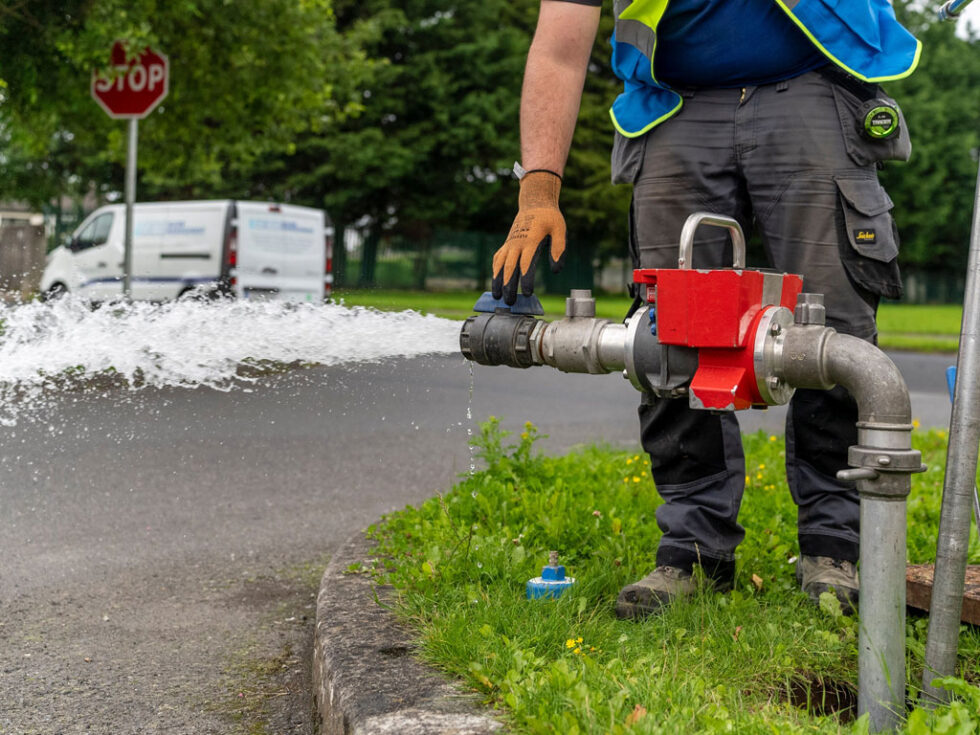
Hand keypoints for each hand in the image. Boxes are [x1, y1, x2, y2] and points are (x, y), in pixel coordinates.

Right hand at [491, 170, 565, 304]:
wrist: (534, 202)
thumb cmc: (549, 217)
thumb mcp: (559, 229)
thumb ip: (559, 248)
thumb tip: (556, 270)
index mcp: (530, 240)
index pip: (526, 264)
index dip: (526, 279)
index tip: (528, 293)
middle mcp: (517, 243)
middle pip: (510, 267)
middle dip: (508, 286)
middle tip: (509, 302)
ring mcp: (510, 243)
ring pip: (500, 264)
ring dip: (497, 281)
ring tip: (496, 296)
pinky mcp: (507, 243)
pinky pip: (498, 258)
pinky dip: (495, 270)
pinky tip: (495, 281)